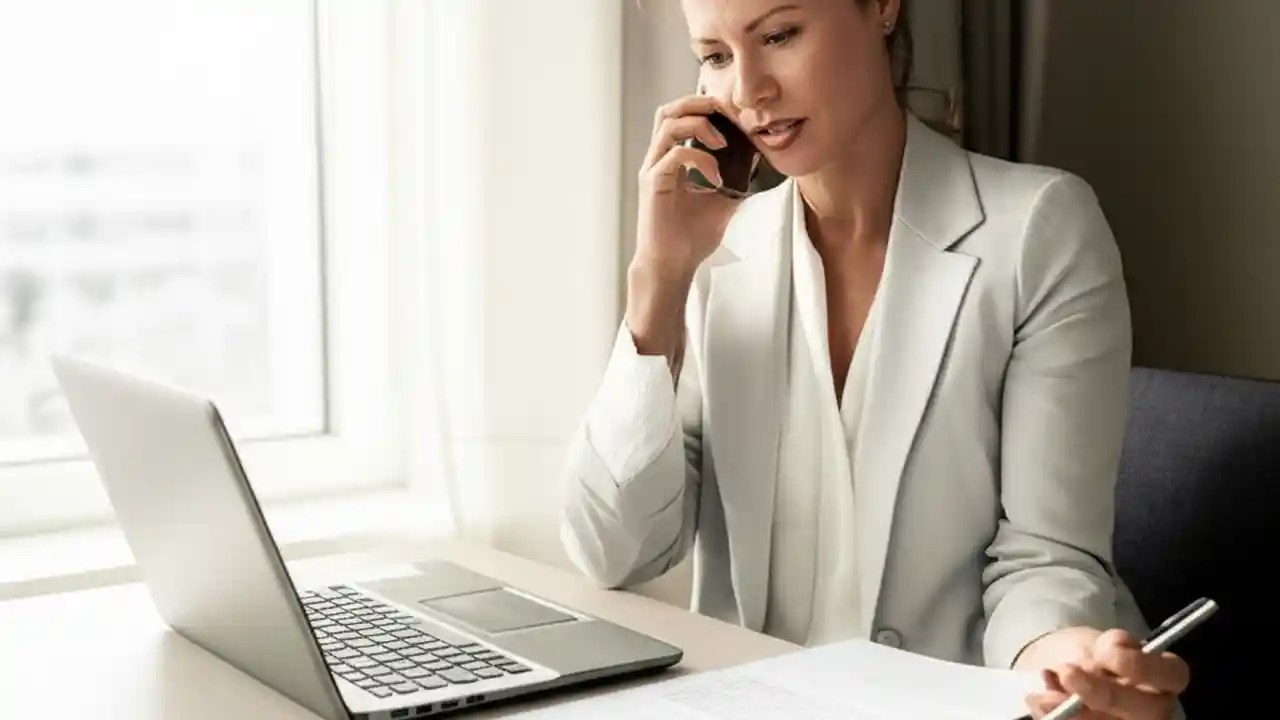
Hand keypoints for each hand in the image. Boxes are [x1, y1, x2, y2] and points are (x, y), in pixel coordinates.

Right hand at [634, 92, 744, 275]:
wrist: (672, 266)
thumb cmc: (690, 239)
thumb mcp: (722, 202)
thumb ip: (736, 180)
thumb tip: (760, 164)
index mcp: (670, 161)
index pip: (680, 118)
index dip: (704, 108)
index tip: (732, 116)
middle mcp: (658, 161)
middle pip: (667, 111)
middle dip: (698, 103)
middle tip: (725, 114)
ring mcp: (653, 170)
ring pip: (668, 124)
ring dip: (699, 126)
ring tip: (722, 143)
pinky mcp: (654, 184)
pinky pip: (675, 155)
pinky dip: (700, 158)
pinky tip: (716, 177)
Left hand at [1018, 627, 1188, 718]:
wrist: (1064, 670)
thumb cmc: (1091, 654)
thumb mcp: (1099, 644)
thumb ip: (1105, 651)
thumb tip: (1087, 668)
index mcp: (1164, 676)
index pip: (1173, 673)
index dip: (1140, 665)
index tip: (1105, 652)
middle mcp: (1155, 706)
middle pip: (1146, 708)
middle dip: (1104, 692)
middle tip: (1068, 673)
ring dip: (1074, 711)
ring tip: (1044, 695)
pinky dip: (1059, 716)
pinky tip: (1042, 703)